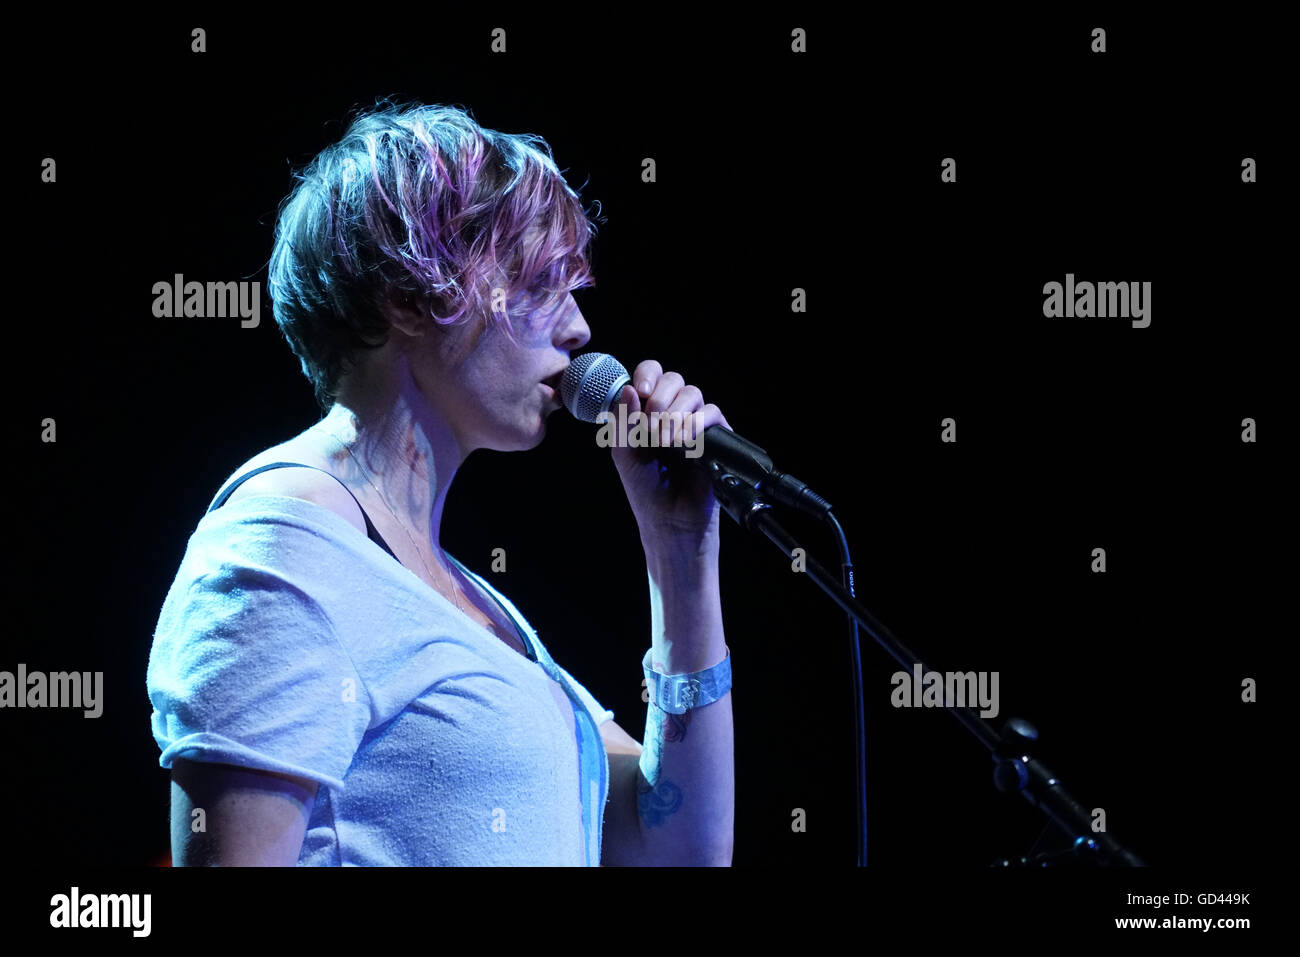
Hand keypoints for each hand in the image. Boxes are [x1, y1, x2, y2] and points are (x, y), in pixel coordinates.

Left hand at [608, 360, 732, 560]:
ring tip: (664, 441)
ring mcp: (695, 422)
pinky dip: (695, 422)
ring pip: (693, 392)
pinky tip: (682, 441)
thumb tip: (630, 389)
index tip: (641, 390)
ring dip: (675, 413)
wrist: (669, 519)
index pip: (651, 374)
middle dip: (660, 397)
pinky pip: (712, 412)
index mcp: (647, 410)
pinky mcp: (716, 436)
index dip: (647, 374)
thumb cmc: (644, 488)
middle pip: (673, 378)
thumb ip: (623, 420)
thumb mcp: (623, 452)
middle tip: (650, 425)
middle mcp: (672, 411)